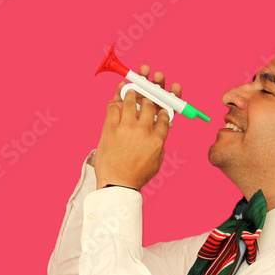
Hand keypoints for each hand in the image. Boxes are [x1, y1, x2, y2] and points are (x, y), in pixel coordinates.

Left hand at [93, 65, 177, 190]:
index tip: (160, 106)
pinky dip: (115, 100)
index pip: (164, 115)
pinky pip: (114, 107)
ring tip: (132, 90)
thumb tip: (162, 128)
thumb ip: (160, 142)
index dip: (162, 107)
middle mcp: (144, 130)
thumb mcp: (156, 160)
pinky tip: (117, 98)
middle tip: (147, 90)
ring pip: (132, 101)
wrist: (117, 184)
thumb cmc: (137, 175)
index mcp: (158, 139)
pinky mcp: (111, 128)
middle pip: (149, 104)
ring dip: (132, 93)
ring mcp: (126, 127)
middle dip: (149, 95)